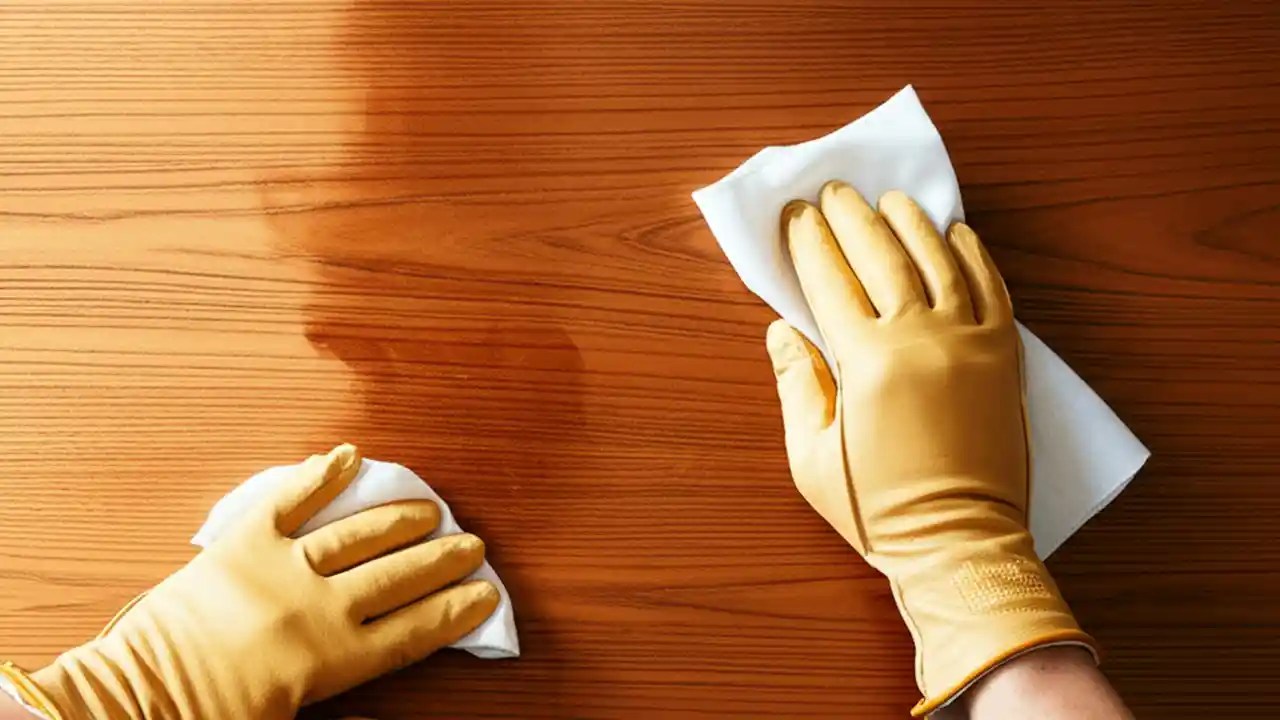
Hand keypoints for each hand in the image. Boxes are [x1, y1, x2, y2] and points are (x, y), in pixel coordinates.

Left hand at [2, 444, 498, 719]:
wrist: (133, 700)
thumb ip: (343, 719)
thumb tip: (383, 716)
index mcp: (331, 661)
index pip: (414, 630)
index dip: (455, 610)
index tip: (484, 593)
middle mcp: (316, 607)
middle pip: (398, 577)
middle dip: (443, 560)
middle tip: (471, 545)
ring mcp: (280, 568)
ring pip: (357, 534)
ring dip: (400, 519)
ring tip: (430, 509)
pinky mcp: (241, 542)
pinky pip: (289, 498)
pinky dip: (320, 475)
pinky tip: (348, 456)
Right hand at [765, 183, 1094, 714]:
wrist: (960, 542)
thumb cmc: (876, 508)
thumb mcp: (810, 456)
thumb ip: (796, 385)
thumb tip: (782, 331)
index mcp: (867, 362)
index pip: (830, 281)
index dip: (810, 242)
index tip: (797, 215)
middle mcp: (921, 338)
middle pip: (882, 256)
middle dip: (853, 217)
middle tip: (836, 192)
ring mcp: (969, 342)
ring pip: (939, 259)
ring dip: (911, 223)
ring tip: (890, 200)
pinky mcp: (1004, 355)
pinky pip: (991, 286)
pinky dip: (973, 253)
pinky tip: (957, 232)